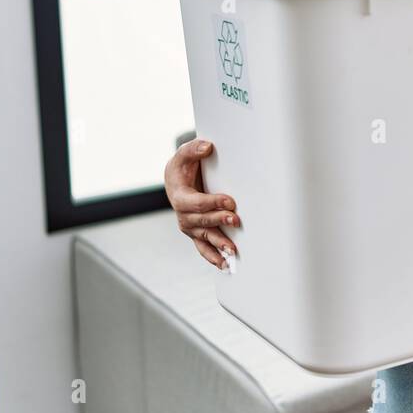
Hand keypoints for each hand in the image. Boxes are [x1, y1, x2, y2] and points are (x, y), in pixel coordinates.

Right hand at [165, 138, 237, 269]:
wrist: (177, 180)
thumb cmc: (183, 167)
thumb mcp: (184, 154)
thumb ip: (193, 149)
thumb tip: (207, 147)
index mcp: (180, 196)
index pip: (196, 203)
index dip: (212, 203)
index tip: (230, 201)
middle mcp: (183, 215)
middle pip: (202, 221)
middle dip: (219, 221)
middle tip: (236, 221)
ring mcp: (191, 227)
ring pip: (204, 238)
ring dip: (218, 244)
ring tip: (232, 251)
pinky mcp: (198, 233)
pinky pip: (204, 248)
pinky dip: (213, 257)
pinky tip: (226, 265)